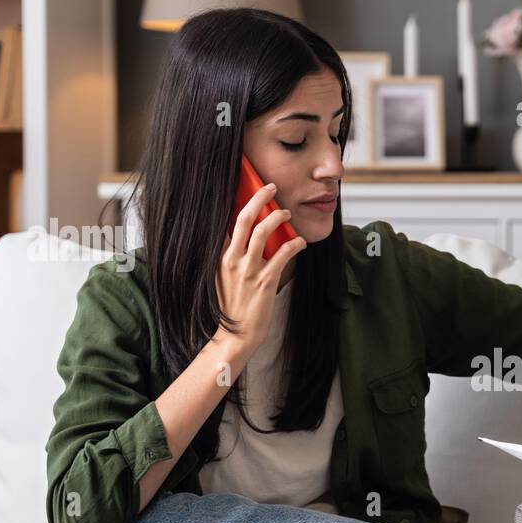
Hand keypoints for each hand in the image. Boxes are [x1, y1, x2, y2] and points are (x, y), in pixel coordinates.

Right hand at [213, 181, 305, 351]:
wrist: (234, 335)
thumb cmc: (233, 307)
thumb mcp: (223, 278)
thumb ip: (233, 257)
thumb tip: (247, 237)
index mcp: (221, 257)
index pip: (228, 222)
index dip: (240, 202)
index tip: (250, 187)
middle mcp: (232, 260)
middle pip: (243, 219)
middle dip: (258, 198)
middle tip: (271, 187)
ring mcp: (248, 270)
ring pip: (261, 232)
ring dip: (277, 218)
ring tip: (287, 213)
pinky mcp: (265, 282)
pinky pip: (282, 255)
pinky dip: (293, 245)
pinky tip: (300, 242)